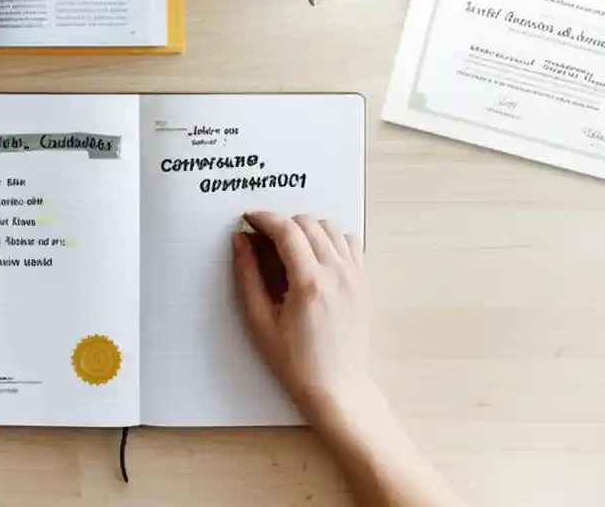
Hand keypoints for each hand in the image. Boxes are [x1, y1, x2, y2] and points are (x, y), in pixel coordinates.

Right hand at [233, 214, 466, 505]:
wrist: (337, 386)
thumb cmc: (295, 362)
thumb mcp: (260, 321)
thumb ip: (248, 276)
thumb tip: (240, 241)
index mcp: (309, 283)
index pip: (286, 230)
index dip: (264, 218)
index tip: (249, 220)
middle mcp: (337, 273)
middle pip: (308, 222)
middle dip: (282, 223)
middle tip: (264, 238)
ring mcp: (355, 275)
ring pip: (330, 227)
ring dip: (307, 228)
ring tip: (290, 247)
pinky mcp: (364, 281)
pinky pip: (350, 242)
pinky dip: (331, 239)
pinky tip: (316, 255)